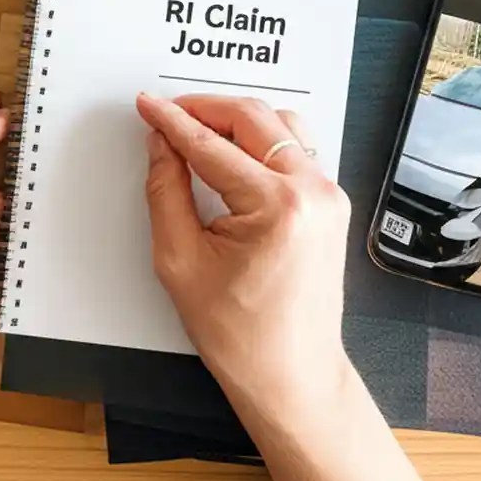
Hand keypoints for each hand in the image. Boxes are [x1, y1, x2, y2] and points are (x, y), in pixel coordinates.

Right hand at [136, 93, 420, 480]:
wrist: (290, 373)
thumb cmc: (243, 335)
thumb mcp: (180, 261)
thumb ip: (166, 192)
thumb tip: (161, 147)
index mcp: (277, 207)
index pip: (210, 145)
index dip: (171, 121)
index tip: (149, 106)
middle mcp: (312, 193)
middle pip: (254, 117)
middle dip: (205, 108)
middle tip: (170, 112)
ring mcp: (328, 197)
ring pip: (282, 125)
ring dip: (238, 119)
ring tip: (199, 131)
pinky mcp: (331, 205)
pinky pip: (297, 151)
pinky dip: (263, 140)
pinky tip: (234, 152)